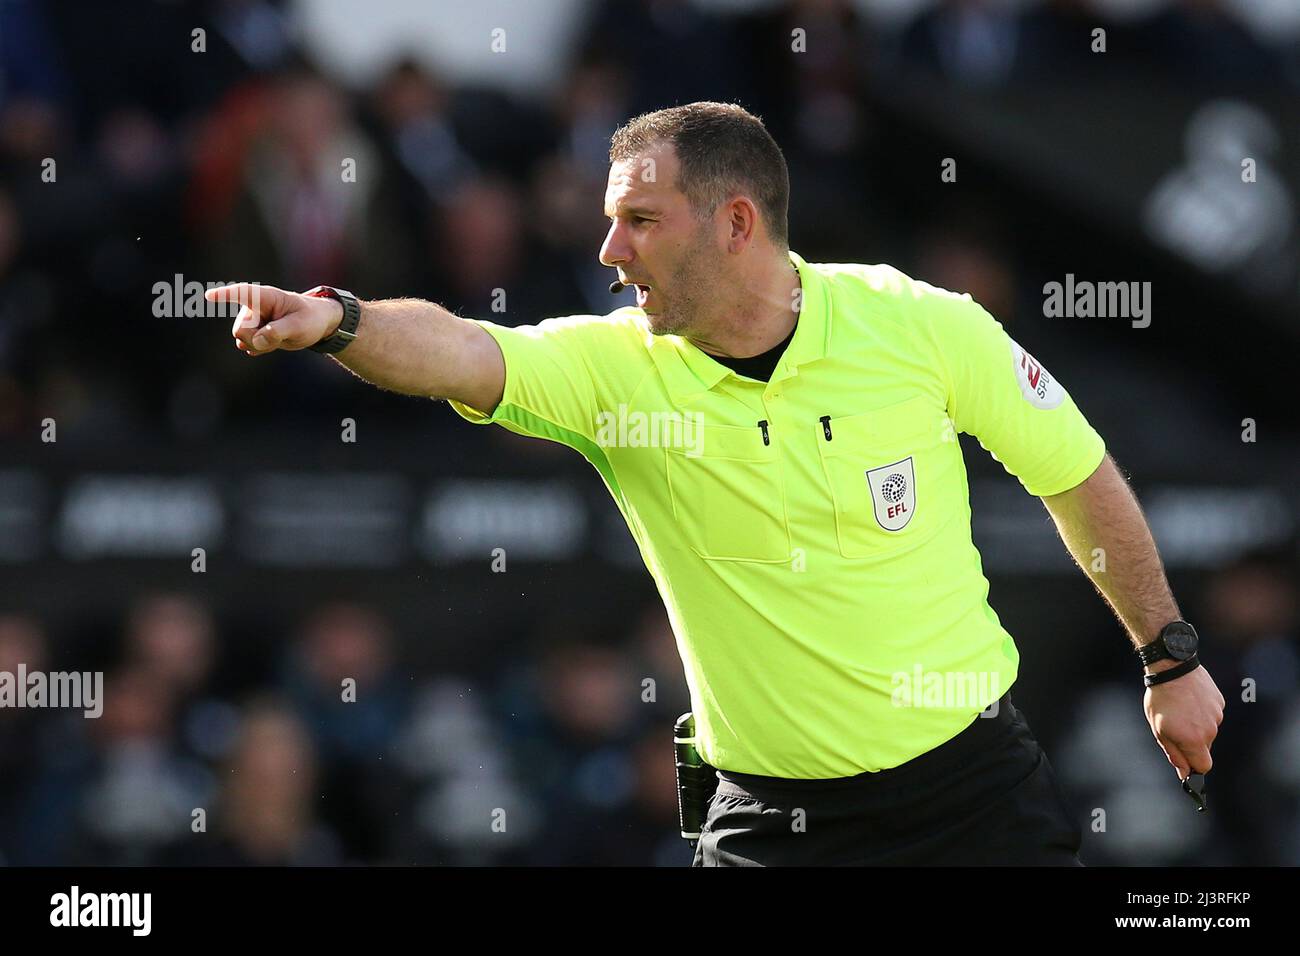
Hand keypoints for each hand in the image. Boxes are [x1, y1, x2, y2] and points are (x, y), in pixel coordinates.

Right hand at [205, 283, 342, 355]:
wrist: (316, 324)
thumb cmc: (310, 318)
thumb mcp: (299, 326)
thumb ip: (278, 332)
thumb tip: (256, 341)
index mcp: (265, 297)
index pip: (241, 293)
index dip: (225, 295)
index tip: (209, 296)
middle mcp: (254, 307)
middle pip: (240, 330)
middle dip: (257, 338)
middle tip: (281, 333)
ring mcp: (251, 320)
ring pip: (241, 339)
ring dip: (260, 344)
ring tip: (280, 335)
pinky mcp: (253, 333)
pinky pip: (247, 345)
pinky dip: (260, 348)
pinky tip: (272, 342)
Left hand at [1143, 661, 1224, 779]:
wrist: (1172, 668)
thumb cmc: (1161, 700)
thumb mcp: (1159, 729)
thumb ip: (1174, 754)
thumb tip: (1184, 773)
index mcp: (1194, 740)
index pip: (1204, 766)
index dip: (1194, 766)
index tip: (1185, 761)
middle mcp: (1210, 730)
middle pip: (1205, 748)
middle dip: (1191, 743)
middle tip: (1175, 727)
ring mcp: (1217, 716)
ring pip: (1208, 730)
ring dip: (1196, 725)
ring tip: (1180, 709)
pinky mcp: (1220, 703)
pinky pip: (1212, 715)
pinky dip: (1202, 712)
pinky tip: (1189, 700)